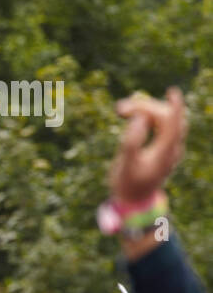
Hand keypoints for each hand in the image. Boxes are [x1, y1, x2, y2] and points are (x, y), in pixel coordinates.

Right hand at [110, 88, 186, 203]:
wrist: (134, 201)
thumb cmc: (127, 184)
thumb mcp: (125, 164)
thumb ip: (131, 142)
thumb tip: (139, 118)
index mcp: (165, 151)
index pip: (173, 123)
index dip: (174, 106)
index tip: (172, 91)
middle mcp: (172, 148)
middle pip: (167, 118)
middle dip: (145, 108)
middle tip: (118, 110)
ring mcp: (170, 149)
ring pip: (166, 121)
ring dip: (148, 111)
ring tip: (122, 111)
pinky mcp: (165, 150)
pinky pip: (163, 127)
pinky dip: (150, 118)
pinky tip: (135, 117)